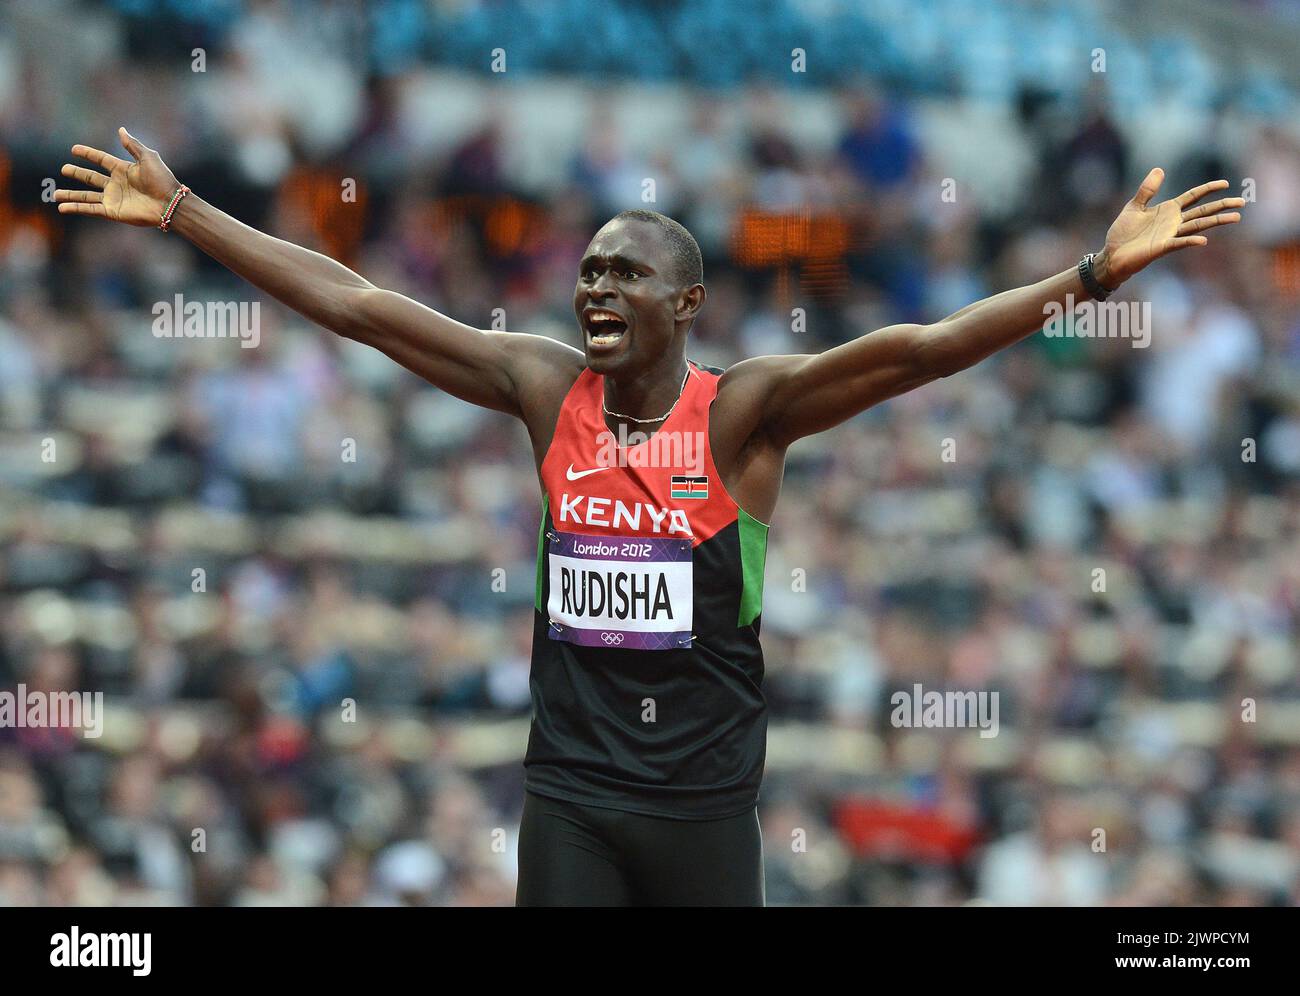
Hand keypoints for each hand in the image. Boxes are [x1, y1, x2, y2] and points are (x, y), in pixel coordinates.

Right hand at [54, 127, 179, 226]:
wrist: (169, 203)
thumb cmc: (162, 179)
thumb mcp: (148, 157)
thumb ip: (132, 145)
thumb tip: (121, 129)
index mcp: (123, 169)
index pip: (101, 160)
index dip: (88, 154)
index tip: (74, 149)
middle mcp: (116, 184)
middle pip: (90, 178)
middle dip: (77, 173)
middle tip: (63, 169)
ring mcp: (113, 198)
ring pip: (86, 196)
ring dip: (71, 195)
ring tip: (55, 194)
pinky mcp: (112, 211)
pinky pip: (90, 209)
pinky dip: (76, 208)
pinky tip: (62, 208)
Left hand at [1095, 167, 1243, 286]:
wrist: (1112, 254)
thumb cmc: (1123, 232)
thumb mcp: (1134, 206)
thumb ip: (1147, 189)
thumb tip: (1160, 169)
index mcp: (1168, 210)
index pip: (1194, 196)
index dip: (1208, 189)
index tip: (1226, 183)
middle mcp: (1173, 222)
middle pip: (1202, 211)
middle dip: (1222, 206)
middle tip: (1242, 202)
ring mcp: (1169, 235)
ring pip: (1197, 226)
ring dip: (1215, 221)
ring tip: (1236, 217)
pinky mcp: (1161, 247)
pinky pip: (1178, 243)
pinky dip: (1190, 241)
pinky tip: (1203, 240)